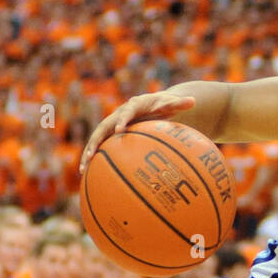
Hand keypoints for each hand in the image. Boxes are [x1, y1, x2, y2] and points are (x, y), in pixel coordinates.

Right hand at [80, 92, 196, 174]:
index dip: (122, 120)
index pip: (126, 112)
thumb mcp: (173, 104)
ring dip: (89, 153)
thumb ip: (180, 103)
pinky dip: (94, 160)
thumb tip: (193, 101)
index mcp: (133, 106)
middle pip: (103, 127)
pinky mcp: (111, 135)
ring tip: (83, 170)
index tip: (120, 130)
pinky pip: (101, 147)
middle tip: (91, 153)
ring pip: (97, 139)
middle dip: (96, 140)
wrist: (154, 105)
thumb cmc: (165, 106)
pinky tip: (88, 176)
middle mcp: (119, 115)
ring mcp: (113, 125)